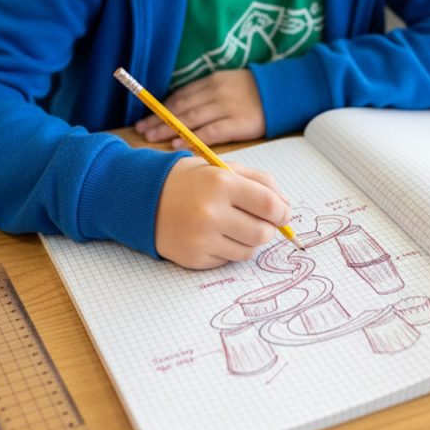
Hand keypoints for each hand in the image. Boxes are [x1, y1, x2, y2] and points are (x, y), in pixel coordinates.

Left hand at [135, 70, 264, 147]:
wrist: (282, 93)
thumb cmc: (253, 93)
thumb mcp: (227, 84)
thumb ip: (206, 95)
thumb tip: (181, 111)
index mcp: (212, 82)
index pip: (180, 96)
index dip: (161, 108)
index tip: (146, 118)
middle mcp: (215, 93)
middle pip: (181, 107)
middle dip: (159, 119)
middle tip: (141, 130)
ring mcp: (226, 108)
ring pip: (190, 119)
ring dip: (168, 129)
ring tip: (152, 138)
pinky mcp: (237, 123)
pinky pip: (210, 131)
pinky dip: (192, 138)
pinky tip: (178, 145)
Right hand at [156, 157, 290, 268]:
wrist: (144, 199)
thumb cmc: (189, 181)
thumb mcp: (222, 168)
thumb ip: (258, 181)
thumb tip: (285, 206)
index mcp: (221, 183)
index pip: (268, 204)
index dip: (282, 212)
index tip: (283, 214)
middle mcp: (211, 212)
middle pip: (262, 233)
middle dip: (268, 228)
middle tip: (260, 221)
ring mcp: (202, 238)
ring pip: (248, 251)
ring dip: (248, 240)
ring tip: (234, 226)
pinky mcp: (195, 258)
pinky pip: (228, 261)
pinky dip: (228, 250)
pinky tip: (214, 235)